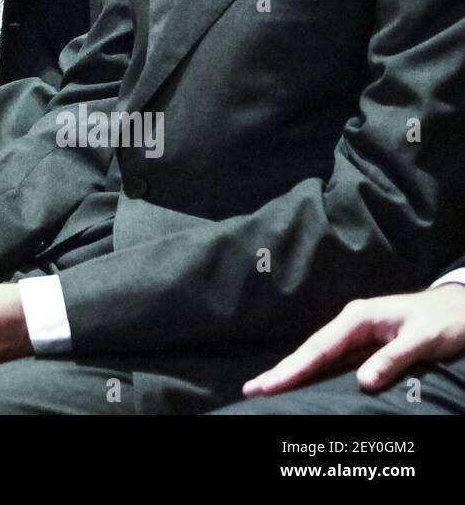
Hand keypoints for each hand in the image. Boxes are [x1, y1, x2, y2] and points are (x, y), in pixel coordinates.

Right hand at [243, 284, 464, 396]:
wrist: (458, 307)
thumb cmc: (443, 321)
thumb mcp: (422, 339)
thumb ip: (392, 359)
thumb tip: (363, 383)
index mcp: (358, 318)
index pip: (320, 347)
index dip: (294, 367)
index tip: (270, 383)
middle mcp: (350, 324)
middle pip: (310, 350)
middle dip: (281, 370)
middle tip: (251, 388)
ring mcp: (355, 334)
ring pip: (317, 355)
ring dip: (292, 371)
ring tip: (265, 386)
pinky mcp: (363, 345)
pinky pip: (331, 361)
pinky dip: (311, 371)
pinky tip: (299, 381)